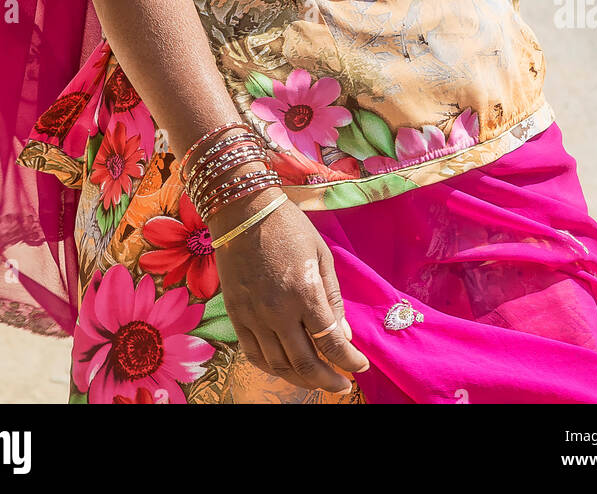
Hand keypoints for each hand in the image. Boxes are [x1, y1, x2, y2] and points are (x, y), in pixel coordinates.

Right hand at [213, 190, 368, 394]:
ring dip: (302, 379)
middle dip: (329, 380)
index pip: (332, 342)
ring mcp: (254, 316)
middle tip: (342, 386)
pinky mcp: (236, 315)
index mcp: (305, 292)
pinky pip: (254, 354)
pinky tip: (286, 368)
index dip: (350, 361)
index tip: (360, 367)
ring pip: (279, 365)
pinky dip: (272, 368)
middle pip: (306, 363)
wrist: (243, 211)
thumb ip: (333, 298)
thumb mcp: (321, 255)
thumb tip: (344, 335)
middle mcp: (279, 311)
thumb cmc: (289, 226)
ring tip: (317, 380)